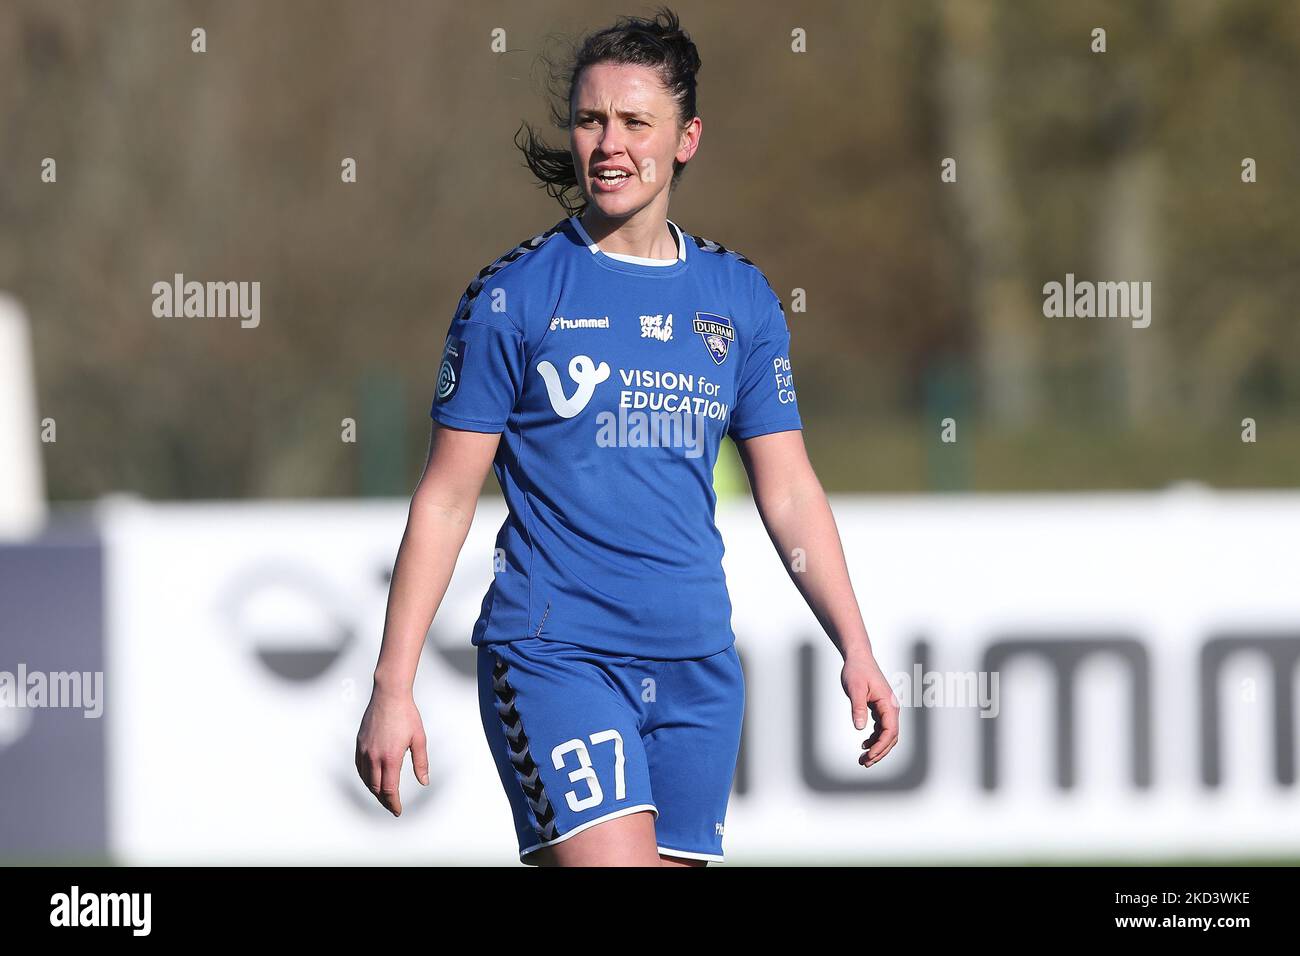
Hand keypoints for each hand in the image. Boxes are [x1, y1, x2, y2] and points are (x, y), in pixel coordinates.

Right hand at [355, 688, 429, 815]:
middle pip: (376, 788)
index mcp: (391, 757)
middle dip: (384, 800)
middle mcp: (374, 756)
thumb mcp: (419, 739)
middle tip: (392, 805)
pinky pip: (359, 767)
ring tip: (383, 795)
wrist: (389, 695)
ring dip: (374, 790)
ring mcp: (365, 750)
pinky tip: (371, 779)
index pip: (389, 789)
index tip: (398, 810)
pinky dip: (365, 777)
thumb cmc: (406, 714)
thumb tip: (424, 781)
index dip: (393, 803)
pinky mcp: (359, 743)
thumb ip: (421, 763)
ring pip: (366, 779)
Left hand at [841, 653, 898, 767]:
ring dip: (877, 748)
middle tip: (864, 763)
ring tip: (863, 759)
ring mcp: (886, 708)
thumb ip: (858, 708)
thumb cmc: (857, 670)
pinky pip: (881, 728)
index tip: (869, 756)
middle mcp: (891, 708)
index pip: (890, 731)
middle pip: (891, 736)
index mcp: (888, 703)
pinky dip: (874, 739)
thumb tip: (860, 728)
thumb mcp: (855, 689)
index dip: (881, 746)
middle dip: (880, 752)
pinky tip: (864, 745)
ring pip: (887, 734)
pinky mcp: (880, 708)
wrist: (858, 657)